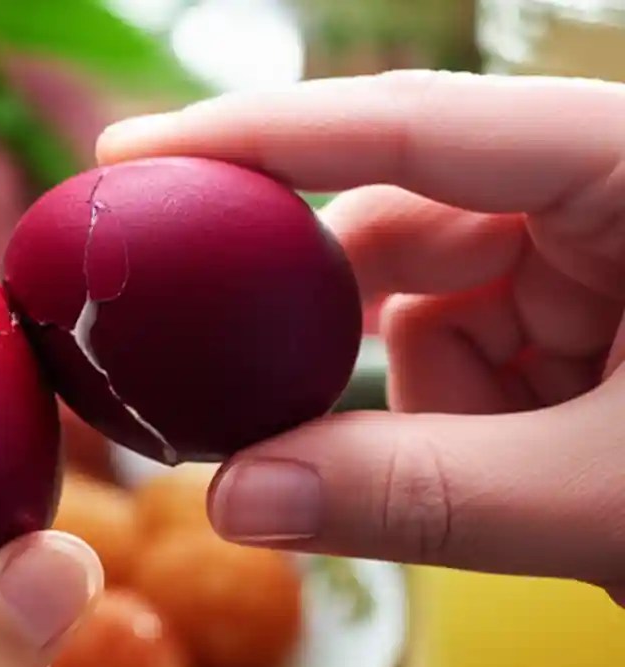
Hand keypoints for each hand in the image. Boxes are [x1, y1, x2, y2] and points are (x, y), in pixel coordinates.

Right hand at [98, 70, 624, 604]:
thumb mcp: (613, 499)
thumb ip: (416, 497)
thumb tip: (232, 501)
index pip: (410, 124)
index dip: (256, 134)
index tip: (130, 151)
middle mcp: (607, 186)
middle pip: (399, 221)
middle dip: (328, 317)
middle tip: (227, 373)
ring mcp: (595, 245)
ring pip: (423, 296)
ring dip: (413, 393)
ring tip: (482, 475)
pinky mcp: (584, 307)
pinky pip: (462, 338)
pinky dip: (449, 410)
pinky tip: (508, 467)